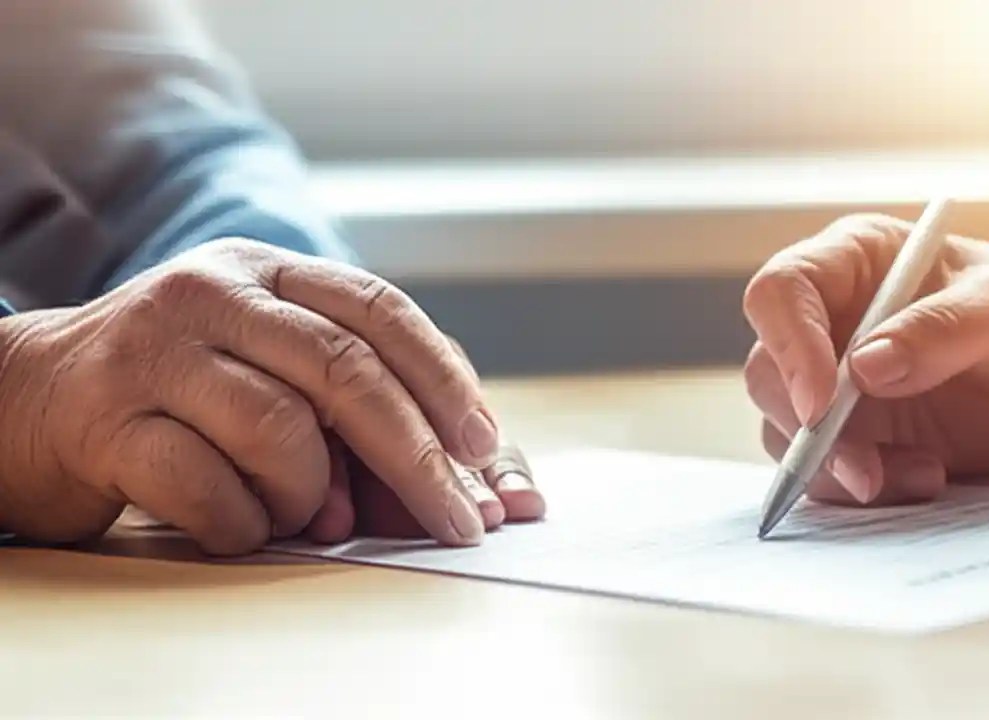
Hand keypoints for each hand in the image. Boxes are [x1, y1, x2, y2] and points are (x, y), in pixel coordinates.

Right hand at [0, 238, 543, 553]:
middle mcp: (211, 292)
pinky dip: (242, 522)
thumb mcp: (272, 367)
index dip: (442, 379)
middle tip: (459, 520)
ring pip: (278, 427)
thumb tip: (486, 476)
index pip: (378, 309)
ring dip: (312, 495)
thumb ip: (362, 405)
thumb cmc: (184, 395)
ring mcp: (152, 350)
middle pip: (344, 369)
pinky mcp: (102, 417)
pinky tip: (240, 524)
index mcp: (268, 270)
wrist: (28, 402)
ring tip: (309, 516)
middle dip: (415, 457)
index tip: (484, 447)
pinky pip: (205, 483)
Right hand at [742, 213, 988, 505]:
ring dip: (838, 466)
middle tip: (864, 468)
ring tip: (920, 474)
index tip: (824, 402)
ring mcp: (840, 382)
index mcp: (854, 262)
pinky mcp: (860, 435)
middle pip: (769, 370)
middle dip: (807, 426)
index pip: (781, 291)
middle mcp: (832, 320)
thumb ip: (939, 330)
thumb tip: (864, 366)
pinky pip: (828, 470)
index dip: (788, 344)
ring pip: (789, 430)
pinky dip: (864, 487)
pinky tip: (926, 477)